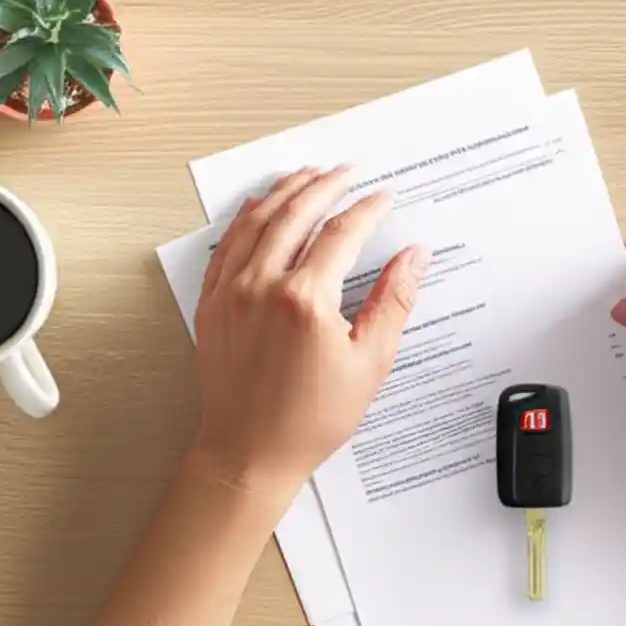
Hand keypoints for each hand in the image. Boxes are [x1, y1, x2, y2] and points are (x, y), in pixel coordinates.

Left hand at [192, 167, 428, 490]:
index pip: (343, 232)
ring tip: (309, 173)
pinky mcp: (211, 304)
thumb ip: (393, 302)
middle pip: (297, 213)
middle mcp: (262, 285)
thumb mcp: (368, 363)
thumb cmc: (308, 419)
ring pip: (257, 220)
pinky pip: (226, 244)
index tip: (385, 197)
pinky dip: (245, 217)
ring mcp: (230, 291)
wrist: (247, 454)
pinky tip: (259, 206)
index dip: (369, 208)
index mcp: (306, 299)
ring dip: (285, 190)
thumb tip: (414, 257)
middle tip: (349, 171)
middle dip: (326, 184)